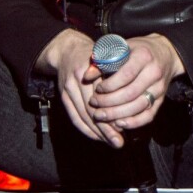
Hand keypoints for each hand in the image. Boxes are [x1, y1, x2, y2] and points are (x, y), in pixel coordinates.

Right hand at [36, 29, 115, 145]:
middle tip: (118, 142)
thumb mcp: (109, 61)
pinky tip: (95, 136)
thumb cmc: (95, 57)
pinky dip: (85, 129)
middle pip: (93, 109)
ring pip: (83, 115)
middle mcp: (79, 78)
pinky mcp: (63, 94)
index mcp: (94, 69)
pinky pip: (73, 116)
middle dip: (106, 128)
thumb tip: (130, 106)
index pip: (103, 98)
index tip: (123, 128)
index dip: (113, 115)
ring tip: (110, 141)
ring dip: (97, 132)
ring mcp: (69, 87)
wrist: (68, 50)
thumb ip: (118, 78)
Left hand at [88, 34, 184, 143]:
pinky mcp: (161, 100)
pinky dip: (133, 122)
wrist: (164, 54)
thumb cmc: (136, 50)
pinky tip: (118, 123)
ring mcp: (159, 88)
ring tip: (101, 116)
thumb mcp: (120, 47)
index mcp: (144, 56)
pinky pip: (148, 116)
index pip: (126, 75)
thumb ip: (103, 59)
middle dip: (109, 102)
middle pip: (131, 93)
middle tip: (94, 104)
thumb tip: (87, 76)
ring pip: (138, 106)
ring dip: (118, 114)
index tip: (97, 89)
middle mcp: (154, 72)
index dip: (109, 85)